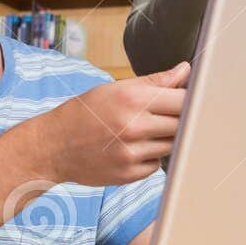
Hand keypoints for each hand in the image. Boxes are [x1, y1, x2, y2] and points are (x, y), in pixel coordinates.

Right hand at [31, 63, 189, 185]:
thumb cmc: (84, 113)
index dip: (191, 100)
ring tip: (146, 131)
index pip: (182, 101)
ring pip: (172, 146)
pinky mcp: (129, 174)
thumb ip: (155, 82)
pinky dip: (152, 156)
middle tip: (169, 116)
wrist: (54, 146)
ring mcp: (131, 153)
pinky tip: (134, 148)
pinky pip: (156, 164)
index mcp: (131, 99)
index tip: (191, 100)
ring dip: (167, 139)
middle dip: (181, 120)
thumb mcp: (115, 89)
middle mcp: (133, 127)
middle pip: (182, 125)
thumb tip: (184, 70)